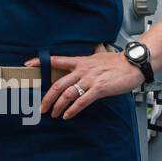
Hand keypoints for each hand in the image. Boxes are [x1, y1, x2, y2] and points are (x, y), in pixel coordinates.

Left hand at [24, 51, 144, 119]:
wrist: (133, 64)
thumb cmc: (118, 60)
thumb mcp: (102, 53)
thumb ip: (96, 51)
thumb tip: (97, 45)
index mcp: (80, 61)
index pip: (56, 60)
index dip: (41, 62)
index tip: (28, 65)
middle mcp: (82, 70)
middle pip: (58, 84)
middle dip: (47, 97)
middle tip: (41, 107)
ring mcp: (90, 80)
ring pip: (67, 94)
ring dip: (57, 106)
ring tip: (52, 114)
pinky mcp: (99, 89)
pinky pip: (82, 101)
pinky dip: (73, 110)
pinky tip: (67, 115)